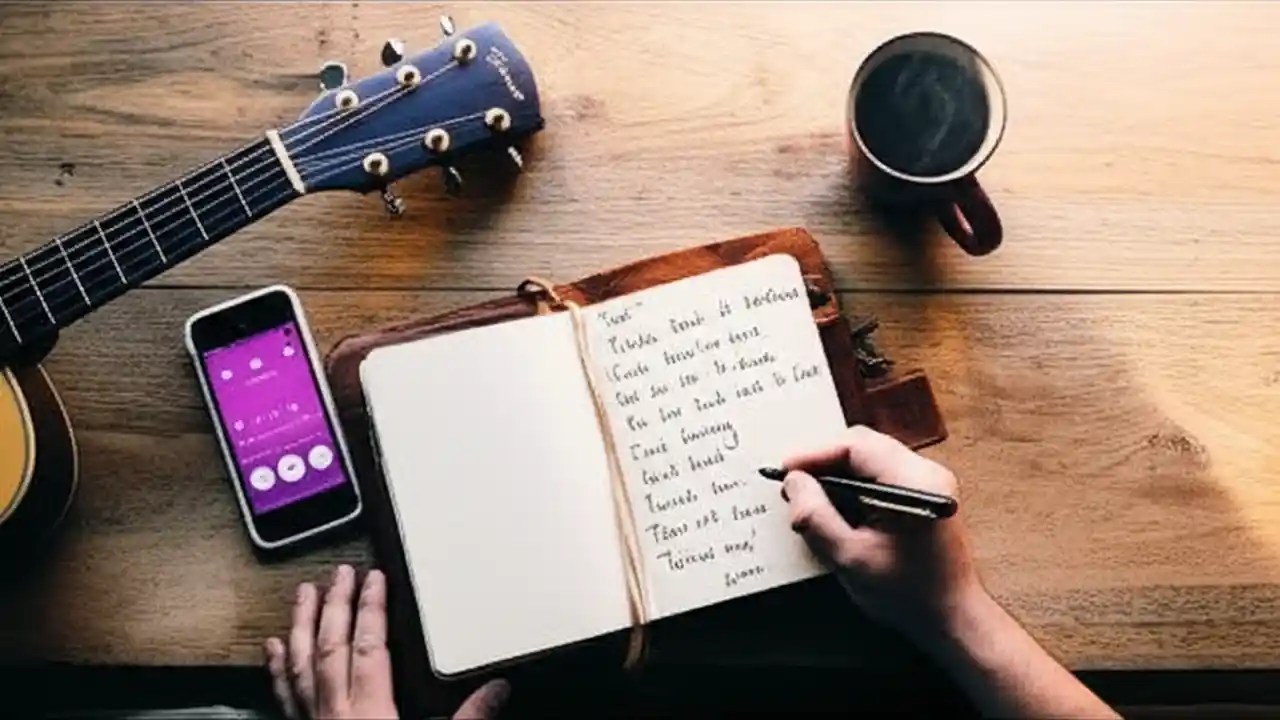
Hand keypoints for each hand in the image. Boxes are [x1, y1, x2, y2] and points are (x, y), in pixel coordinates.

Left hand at [265, 565, 509, 719]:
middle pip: (330, 647)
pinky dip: (277, 670)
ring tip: (303, 594)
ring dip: (300, 625)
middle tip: (340, 573)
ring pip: (300, 666)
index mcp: (369, 714)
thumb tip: (497, 689)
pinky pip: (283, 697)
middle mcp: (334, 716)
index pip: (370, 647)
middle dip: (335, 605)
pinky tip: (273, 649)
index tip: (376, 579)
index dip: (373, 609)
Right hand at [781, 426, 982, 639]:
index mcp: (915, 483)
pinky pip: (880, 475)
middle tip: (794, 485)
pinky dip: (853, 486)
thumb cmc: (910, 595)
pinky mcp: (922, 495)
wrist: (953, 619)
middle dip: (823, 462)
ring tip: (811, 499)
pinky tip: (835, 509)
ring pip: (869, 459)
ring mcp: (928, 482)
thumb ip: (816, 517)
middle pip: (863, 446)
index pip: (856, 446)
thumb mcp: (850, 559)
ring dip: (837, 474)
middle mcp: (926, 473)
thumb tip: (793, 482)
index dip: (814, 454)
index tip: (785, 470)